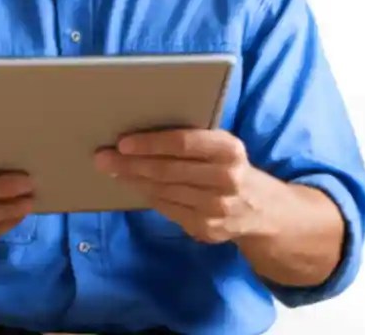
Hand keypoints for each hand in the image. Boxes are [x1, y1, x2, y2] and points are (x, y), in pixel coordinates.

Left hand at [94, 128, 265, 243]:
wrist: (261, 210)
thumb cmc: (230, 166)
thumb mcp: (222, 147)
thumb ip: (193, 140)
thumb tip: (141, 135)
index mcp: (229, 149)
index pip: (183, 143)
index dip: (151, 143)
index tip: (123, 143)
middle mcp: (225, 179)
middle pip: (168, 170)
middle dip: (131, 164)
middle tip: (103, 158)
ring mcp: (216, 208)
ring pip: (164, 191)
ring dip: (134, 180)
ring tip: (113, 171)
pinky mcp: (206, 229)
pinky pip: (168, 209)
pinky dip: (148, 196)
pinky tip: (134, 186)